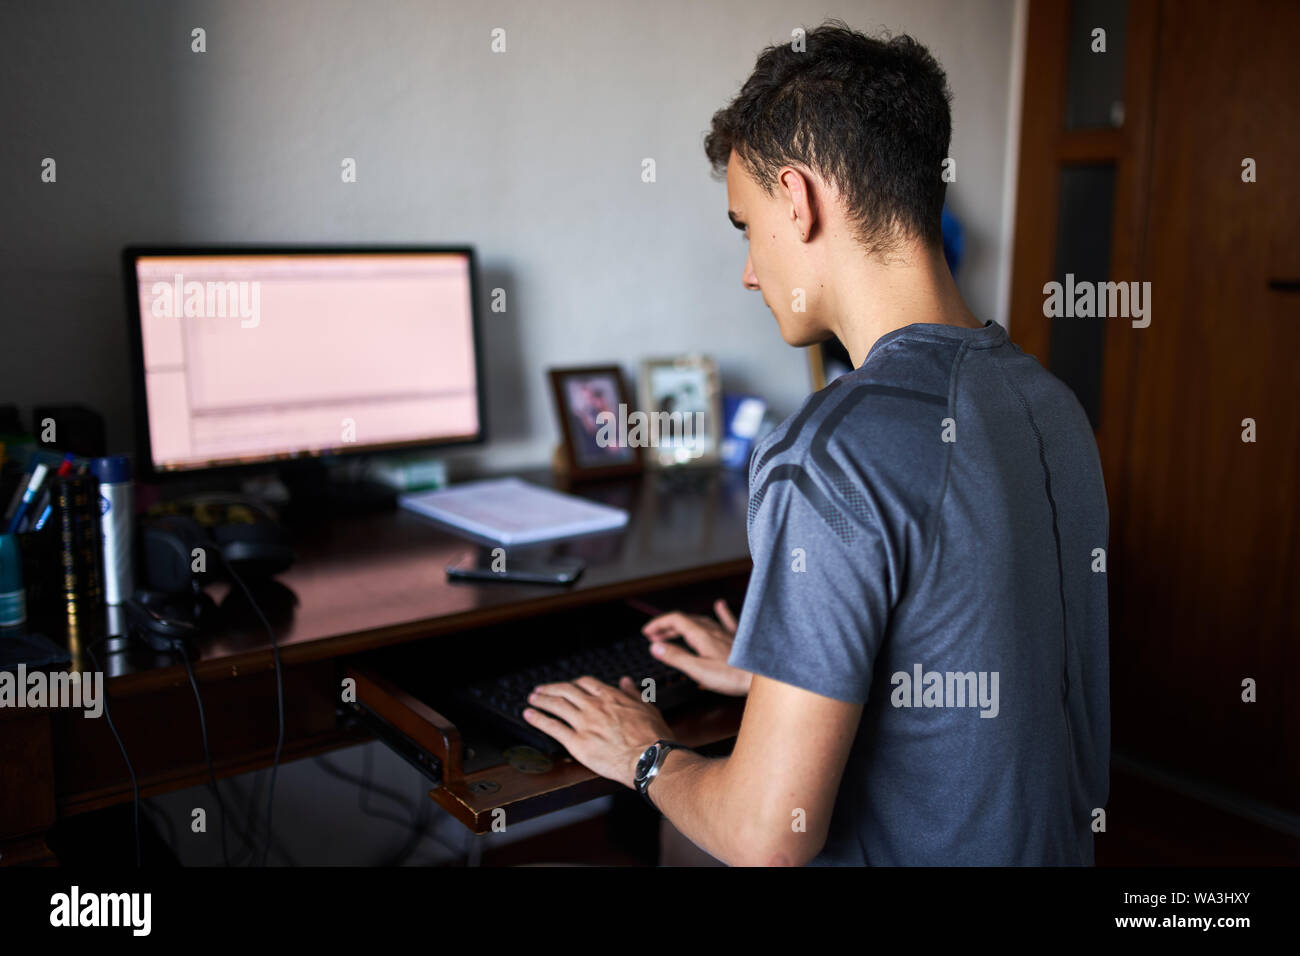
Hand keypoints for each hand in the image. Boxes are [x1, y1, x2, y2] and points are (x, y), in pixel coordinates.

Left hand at [522, 676, 674, 786]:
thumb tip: (626, 682)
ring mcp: (584, 723)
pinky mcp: (577, 742)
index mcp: (611, 697)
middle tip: (541, 689)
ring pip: (556, 705)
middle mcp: (594, 706)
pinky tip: (529, 715)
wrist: (649, 758)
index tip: (567, 686)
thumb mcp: (647, 707)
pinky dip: (538, 719)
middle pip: (566, 690)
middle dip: (551, 688)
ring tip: (532, 698)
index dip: (573, 683)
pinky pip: (552, 727)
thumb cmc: (653, 736)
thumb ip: (633, 693)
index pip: (585, 683)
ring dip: (541, 699)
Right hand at [642, 599, 752, 696]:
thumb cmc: (732, 676)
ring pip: (701, 621)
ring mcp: (725, 633)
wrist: (761, 677)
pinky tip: (720, 605)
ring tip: (673, 630)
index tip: (646, 632)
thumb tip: (654, 647)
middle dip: (667, 626)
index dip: (658, 624)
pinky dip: (720, 613)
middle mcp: (712, 629)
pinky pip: (727, 620)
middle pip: (685, 621)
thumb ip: (676, 657)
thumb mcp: (698, 670)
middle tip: (653, 636)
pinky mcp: (738, 639)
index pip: (674, 620)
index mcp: (701, 635)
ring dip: (684, 624)